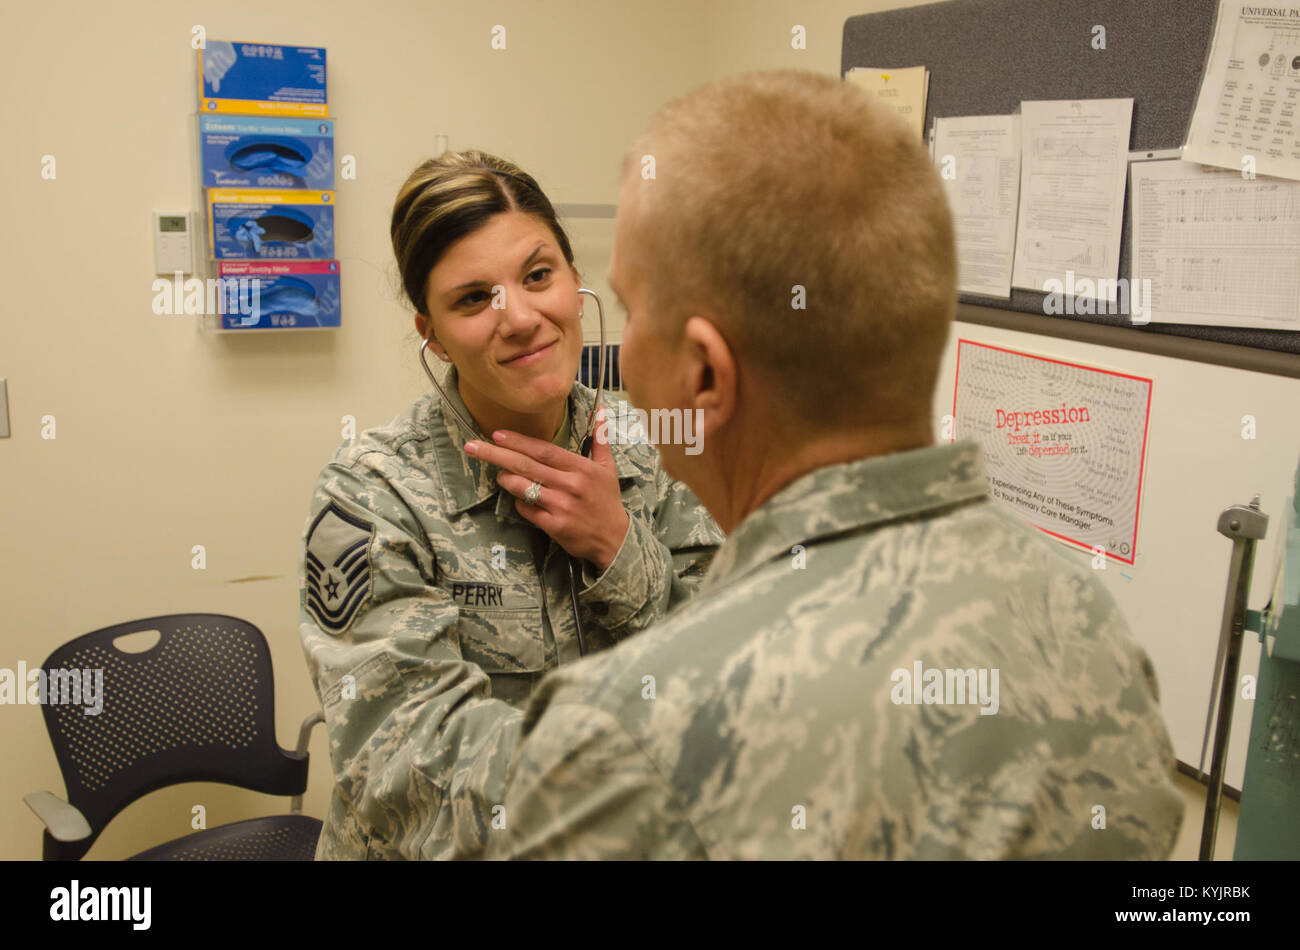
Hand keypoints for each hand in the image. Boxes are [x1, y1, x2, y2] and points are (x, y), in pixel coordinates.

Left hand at [464, 408, 629, 571]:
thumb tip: (600, 409)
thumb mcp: (607, 468)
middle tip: (472, 446)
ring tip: (500, 475)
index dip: (518, 441)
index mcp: (581, 468)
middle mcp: (570, 485)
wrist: (615, 539)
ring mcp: (561, 506)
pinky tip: (520, 498)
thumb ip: (599, 439)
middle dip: (496, 454)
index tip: (497, 434)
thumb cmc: (607, 500)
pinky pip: (526, 509)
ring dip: (505, 479)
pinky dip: (519, 502)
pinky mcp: (554, 526)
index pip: (543, 450)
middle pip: (525, 465)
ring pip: (522, 487)